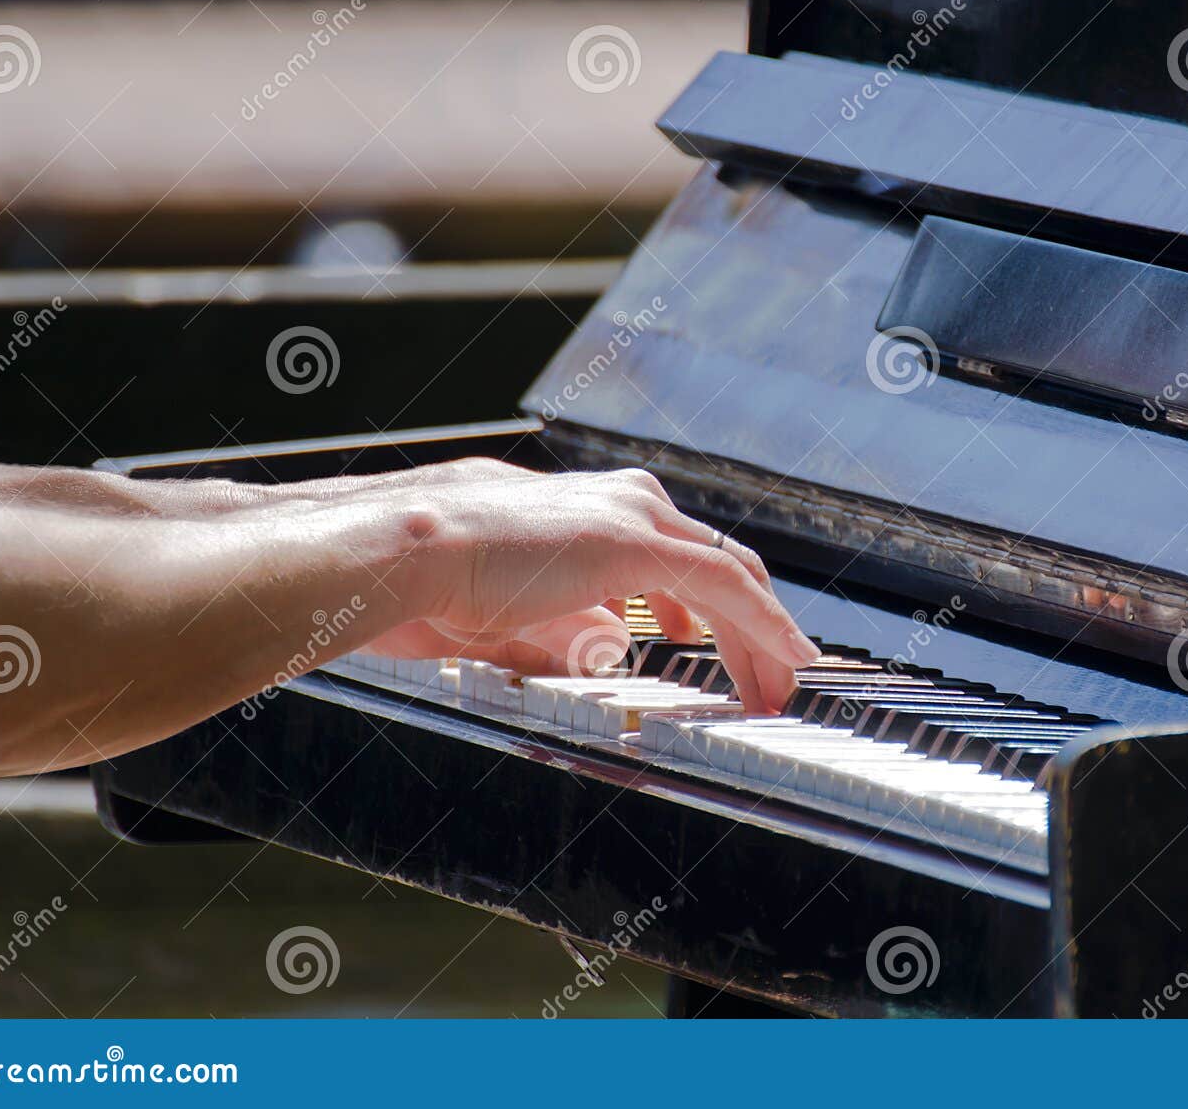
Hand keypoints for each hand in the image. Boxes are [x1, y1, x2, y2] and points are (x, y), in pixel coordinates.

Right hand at [366, 466, 819, 713]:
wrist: (399, 553)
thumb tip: (605, 646)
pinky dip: (767, 626)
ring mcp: (631, 516)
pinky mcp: (638, 541)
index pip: (673, 556)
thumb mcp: (513, 613)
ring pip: (731, 573)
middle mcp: (619, 504)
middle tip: (768, 672)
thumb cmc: (429, 582)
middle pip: (715, 561)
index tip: (720, 649)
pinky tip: (788, 662)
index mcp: (588, 515)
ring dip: (763, 632)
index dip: (707, 605)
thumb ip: (568, 627)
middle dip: (749, 621)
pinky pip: (728, 585)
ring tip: (780, 683)